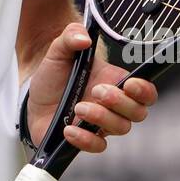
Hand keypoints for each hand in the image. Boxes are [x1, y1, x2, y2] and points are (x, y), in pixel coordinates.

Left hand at [27, 24, 156, 151]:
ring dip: (102, 118)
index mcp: (115, 81)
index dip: (145, 90)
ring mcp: (101, 123)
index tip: (130, 84)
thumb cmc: (55, 72)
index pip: (146, 91)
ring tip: (78, 107)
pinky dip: (86, 140)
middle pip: (138, 112)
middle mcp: (113, 105)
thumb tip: (83, 38)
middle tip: (97, 91)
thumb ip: (71, 35)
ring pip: (120, 128)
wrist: (34, 93)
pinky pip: (97, 146)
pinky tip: (69, 129)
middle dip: (120, 102)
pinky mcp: (86, 137)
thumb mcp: (60, 49)